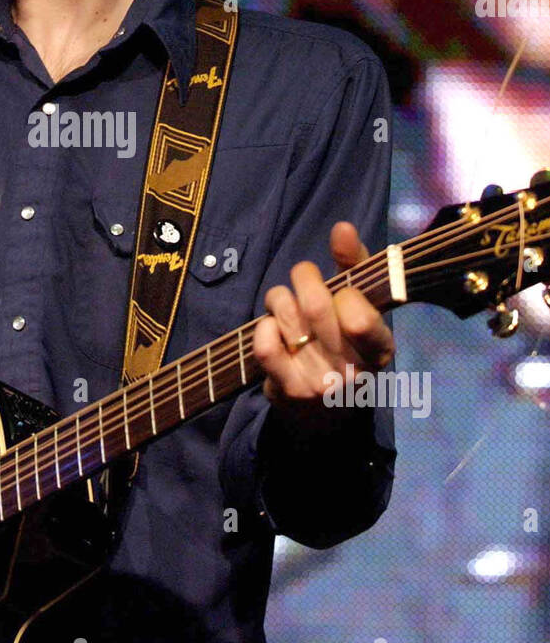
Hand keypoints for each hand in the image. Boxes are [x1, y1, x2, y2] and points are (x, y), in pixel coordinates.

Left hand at [253, 221, 394, 441]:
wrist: (325, 415)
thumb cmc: (345, 346)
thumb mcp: (361, 307)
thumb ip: (355, 265)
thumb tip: (341, 227)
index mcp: (380, 350)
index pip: (358, 314)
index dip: (343, 291)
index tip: (341, 291)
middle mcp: (352, 372)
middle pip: (314, 305)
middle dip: (303, 277)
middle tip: (303, 277)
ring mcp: (317, 384)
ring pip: (285, 316)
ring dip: (280, 298)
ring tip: (285, 303)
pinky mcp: (285, 391)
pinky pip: (263, 342)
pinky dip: (263, 325)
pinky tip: (272, 328)